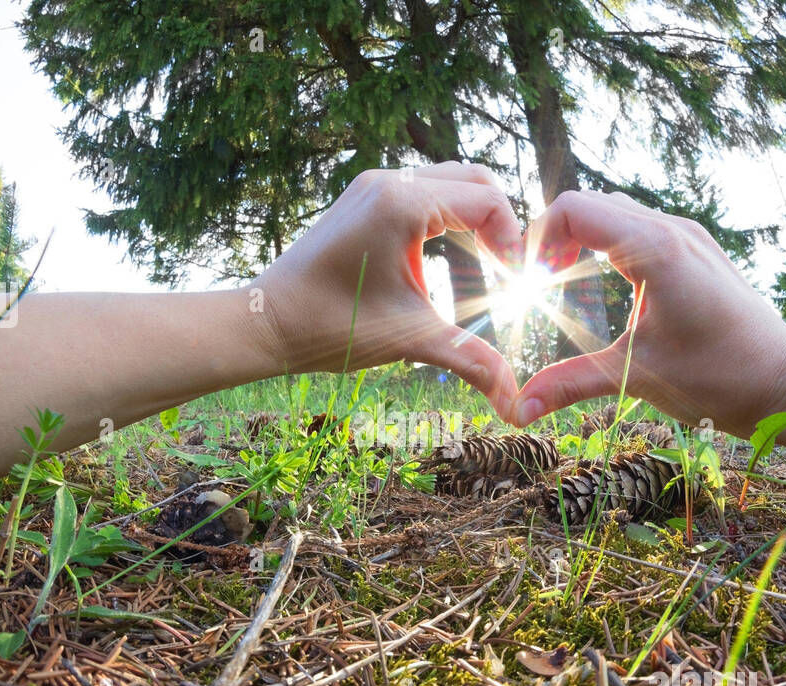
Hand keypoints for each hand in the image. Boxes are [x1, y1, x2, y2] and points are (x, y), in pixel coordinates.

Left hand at [257, 163, 523, 420]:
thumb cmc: (332, 327)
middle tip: (508, 269)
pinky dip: (445, 217)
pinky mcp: (360, 201)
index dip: (513, 242)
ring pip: (447, 182)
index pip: (488, 202)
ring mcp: (371, 187)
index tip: (518, 283)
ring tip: (485, 264)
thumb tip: (515, 406)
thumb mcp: (412, 340)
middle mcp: (388, 181)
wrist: (267, 324)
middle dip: (500, 222)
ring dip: (474, 217)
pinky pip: (419, 193)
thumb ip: (471, 362)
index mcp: (403, 203)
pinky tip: (447, 262)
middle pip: (474, 179)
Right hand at [513, 190, 785, 434]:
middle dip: (553, 237)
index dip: (537, 238)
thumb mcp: (636, 377)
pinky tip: (600, 286)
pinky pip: (639, 228)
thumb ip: (570, 383)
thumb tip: (517, 408)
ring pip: (615, 211)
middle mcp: (673, 230)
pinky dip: (607, 244)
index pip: (573, 208)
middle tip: (536, 284)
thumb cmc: (720, 380)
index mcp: (656, 250)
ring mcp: (689, 236)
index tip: (526, 281)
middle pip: (590, 204)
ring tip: (560, 282)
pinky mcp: (697, 251)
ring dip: (580, 238)